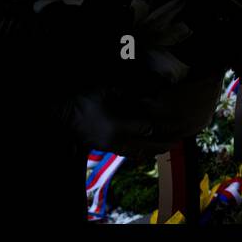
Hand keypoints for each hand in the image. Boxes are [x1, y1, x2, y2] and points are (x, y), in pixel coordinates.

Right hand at [66, 72, 223, 157]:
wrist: (62, 111)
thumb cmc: (87, 95)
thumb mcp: (112, 87)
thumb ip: (134, 90)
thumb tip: (157, 90)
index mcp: (121, 123)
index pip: (150, 128)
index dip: (165, 125)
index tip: (178, 121)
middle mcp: (118, 139)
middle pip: (148, 146)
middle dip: (165, 143)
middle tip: (179, 139)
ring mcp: (111, 146)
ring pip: (139, 153)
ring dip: (154, 149)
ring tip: (167, 144)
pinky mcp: (105, 149)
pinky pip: (128, 153)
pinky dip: (141, 152)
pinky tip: (147, 148)